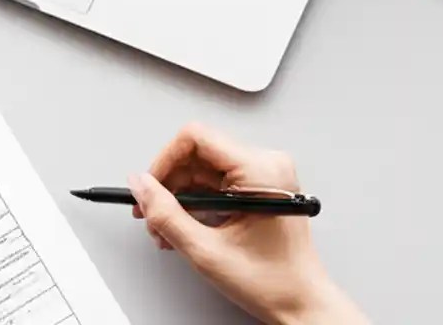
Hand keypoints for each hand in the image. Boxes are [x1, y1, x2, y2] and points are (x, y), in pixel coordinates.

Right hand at [129, 124, 367, 324]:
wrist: (301, 303)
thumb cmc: (273, 282)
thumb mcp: (206, 251)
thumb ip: (166, 215)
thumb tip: (141, 186)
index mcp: (261, 170)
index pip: (196, 138)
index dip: (164, 160)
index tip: (149, 186)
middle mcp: (266, 164)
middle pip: (197, 154)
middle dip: (168, 185)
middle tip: (151, 214)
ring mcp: (264, 175)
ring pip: (202, 170)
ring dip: (179, 198)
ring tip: (167, 230)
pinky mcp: (259, 187)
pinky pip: (215, 182)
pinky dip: (195, 203)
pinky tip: (185, 227)